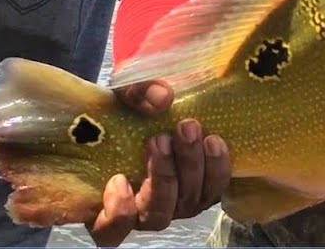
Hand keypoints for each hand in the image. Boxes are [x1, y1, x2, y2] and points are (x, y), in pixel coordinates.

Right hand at [87, 80, 231, 247]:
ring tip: (189, 129)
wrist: (157, 108)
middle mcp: (143, 211)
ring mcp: (175, 202)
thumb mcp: (122, 97)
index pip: (109, 231)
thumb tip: (162, 98)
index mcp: (108, 201)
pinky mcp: (202, 190)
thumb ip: (135, 94)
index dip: (116, 214)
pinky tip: (214, 141)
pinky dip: (216, 170)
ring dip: (190, 167)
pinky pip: (214, 192)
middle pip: (155, 214)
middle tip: (161, 138)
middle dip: (161, 177)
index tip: (118, 179)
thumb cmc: (125, 111)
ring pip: (187, 204)